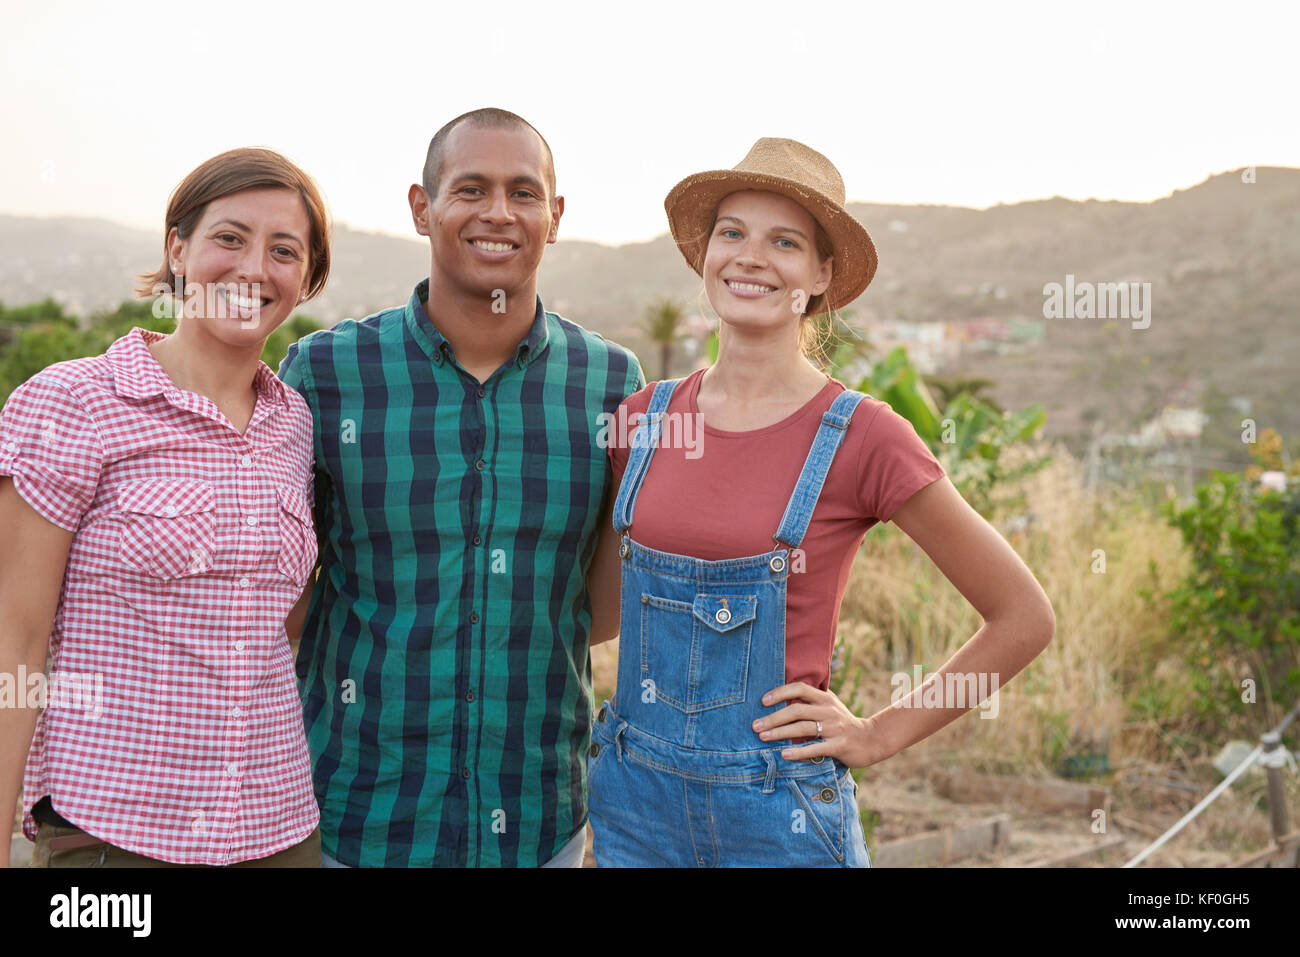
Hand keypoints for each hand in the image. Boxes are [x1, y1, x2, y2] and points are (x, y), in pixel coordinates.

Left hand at [752, 682, 888, 768]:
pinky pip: (815, 748)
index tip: (763, 701)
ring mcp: (835, 728)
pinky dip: (798, 752)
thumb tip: (782, 695)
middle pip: (796, 710)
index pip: (800, 688)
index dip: (780, 692)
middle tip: (755, 725)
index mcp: (825, 698)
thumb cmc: (843, 723)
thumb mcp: (830, 706)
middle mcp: (829, 710)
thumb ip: (811, 700)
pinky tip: (784, 754)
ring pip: (802, 728)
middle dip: (773, 717)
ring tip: (763, 737)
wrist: (872, 739)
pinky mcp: (839, 745)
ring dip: (780, 733)